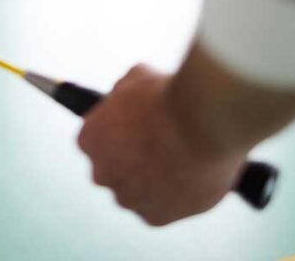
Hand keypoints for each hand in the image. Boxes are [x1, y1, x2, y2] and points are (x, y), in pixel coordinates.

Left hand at [77, 64, 246, 225]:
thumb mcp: (137, 77)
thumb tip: (130, 94)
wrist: (204, 122)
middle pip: (114, 169)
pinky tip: (191, 175)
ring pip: (138, 191)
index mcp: (90, 138)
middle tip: (163, 142)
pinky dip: (176, 196)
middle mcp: (103, 173)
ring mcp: (129, 198)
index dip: (120, 131)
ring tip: (183, 157)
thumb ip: (124, 93)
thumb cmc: (171, 97)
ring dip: (154, 179)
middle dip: (134, 158)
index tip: (138, 126)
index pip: (95, 140)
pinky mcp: (157, 217)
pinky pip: (163, 208)